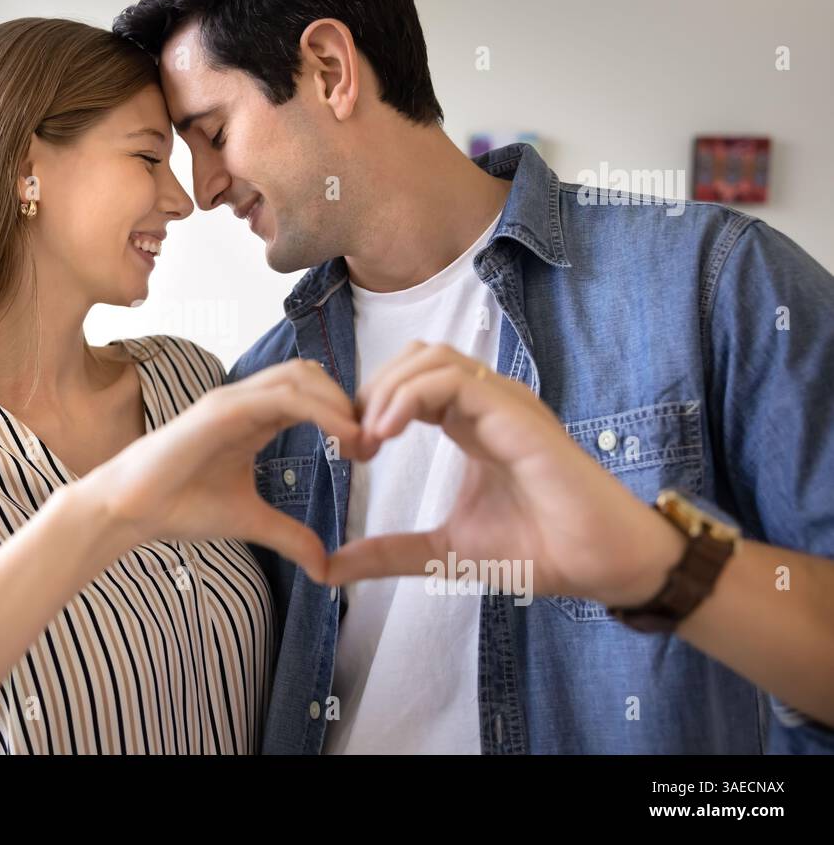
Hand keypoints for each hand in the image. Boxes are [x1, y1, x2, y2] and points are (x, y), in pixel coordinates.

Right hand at [79, 359, 365, 583]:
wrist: (128, 510)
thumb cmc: (180, 506)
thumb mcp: (250, 521)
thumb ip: (290, 536)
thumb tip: (326, 567)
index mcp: (253, 417)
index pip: (311, 394)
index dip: (346, 414)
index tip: (372, 451)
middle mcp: (244, 400)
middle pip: (312, 375)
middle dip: (350, 402)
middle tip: (376, 444)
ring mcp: (231, 400)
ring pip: (301, 377)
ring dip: (341, 403)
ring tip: (366, 442)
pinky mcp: (220, 409)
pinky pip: (280, 397)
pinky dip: (320, 410)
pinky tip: (345, 439)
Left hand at [326, 341, 684, 605]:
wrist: (598, 564)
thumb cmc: (538, 549)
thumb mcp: (442, 551)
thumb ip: (388, 553)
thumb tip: (329, 569)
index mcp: (471, 421)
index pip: (410, 381)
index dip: (371, 404)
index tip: (351, 451)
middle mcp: (488, 401)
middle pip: (414, 357)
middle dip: (372, 390)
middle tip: (352, 442)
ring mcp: (504, 401)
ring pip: (430, 357)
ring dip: (386, 391)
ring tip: (367, 439)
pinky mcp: (516, 412)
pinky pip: (453, 380)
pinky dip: (409, 397)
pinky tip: (386, 433)